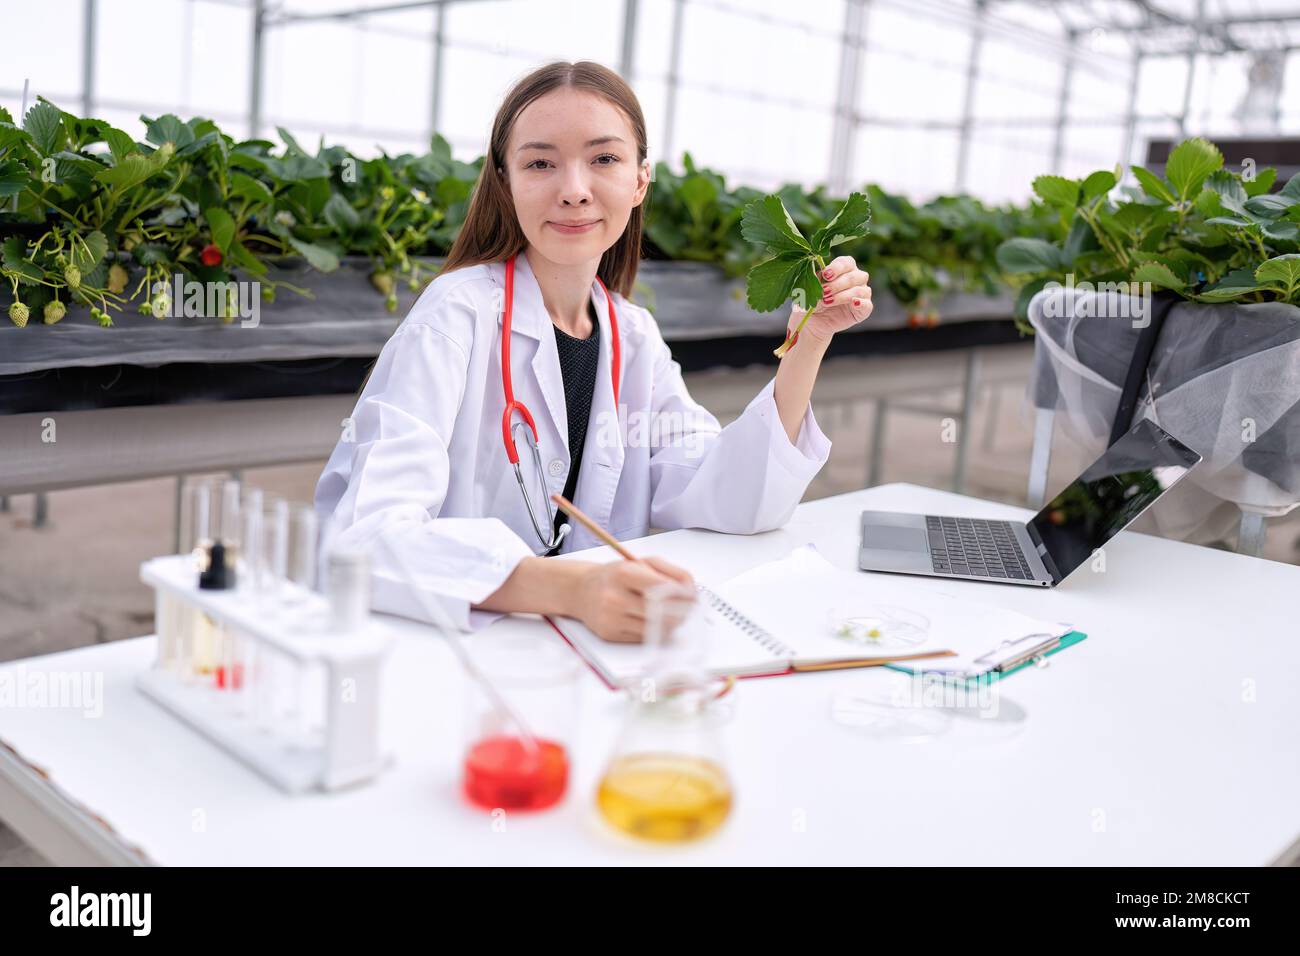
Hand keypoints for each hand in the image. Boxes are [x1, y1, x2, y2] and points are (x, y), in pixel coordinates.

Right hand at [574, 557, 695, 643]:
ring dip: (671, 623)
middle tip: (689, 608)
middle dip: (682, 611)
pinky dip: (655, 631)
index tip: (693, 596)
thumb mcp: (640, 563)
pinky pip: (644, 638)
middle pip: (662, 612)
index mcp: (624, 573)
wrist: (581, 590)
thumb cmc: (615, 575)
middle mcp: (615, 597)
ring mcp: (611, 618)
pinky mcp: (610, 635)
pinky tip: (654, 621)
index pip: (663, 588)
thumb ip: (669, 572)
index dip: (683, 594)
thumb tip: (691, 590)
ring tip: (672, 613)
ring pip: (655, 628)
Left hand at [790, 254, 872, 344]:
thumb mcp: (810, 289)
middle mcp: (856, 279)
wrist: (813, 321)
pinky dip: (861, 303)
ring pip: (859, 290)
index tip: (825, 275)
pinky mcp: (863, 309)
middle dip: (837, 284)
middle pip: (854, 276)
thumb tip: (821, 274)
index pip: (846, 262)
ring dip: (842, 295)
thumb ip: (816, 280)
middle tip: (823, 292)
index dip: (837, 268)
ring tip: (827, 302)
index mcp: (844, 269)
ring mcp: (861, 294)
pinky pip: (867, 305)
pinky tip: (853, 303)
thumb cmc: (812, 300)